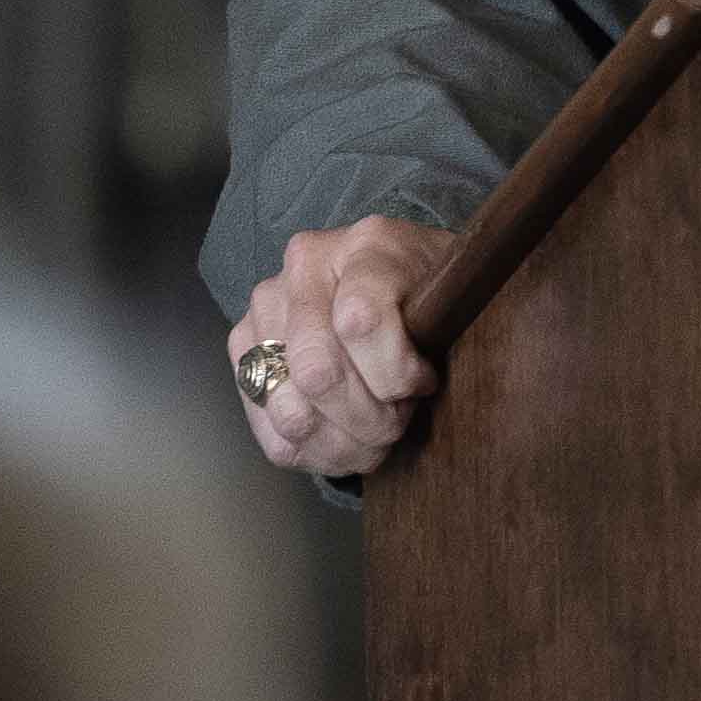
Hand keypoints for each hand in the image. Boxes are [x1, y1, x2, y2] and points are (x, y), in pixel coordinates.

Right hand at [230, 215, 448, 476]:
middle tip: (397, 420)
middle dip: (368, 419)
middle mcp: (303, 268)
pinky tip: (346, 442)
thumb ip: (444, 326)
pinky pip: (271, 434)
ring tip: (374, 431)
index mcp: (365, 246)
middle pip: (318, 373)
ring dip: (343, 442)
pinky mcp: (243, 350)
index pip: (360, 322)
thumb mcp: (457, 296)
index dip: (397, 373)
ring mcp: (265, 308)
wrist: (398, 284)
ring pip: (291, 412)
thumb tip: (419, 383)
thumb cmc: (433, 298)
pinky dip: (315, 454)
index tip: (424, 382)